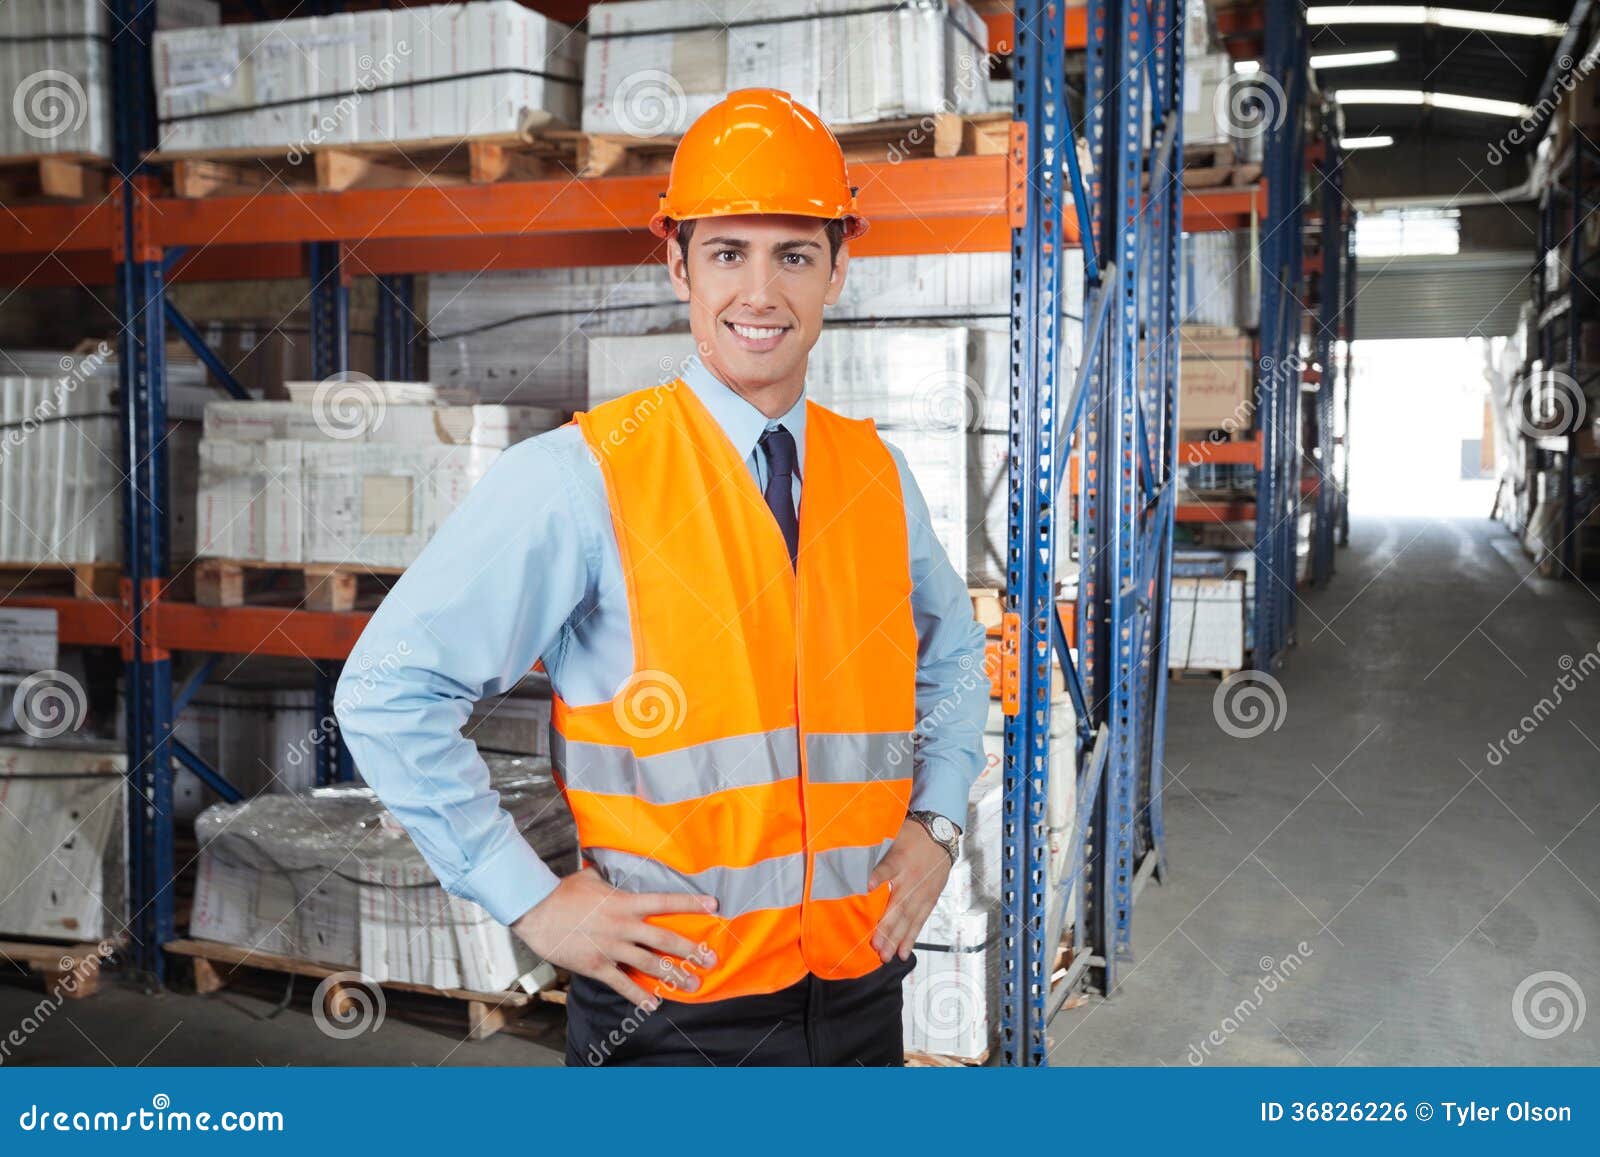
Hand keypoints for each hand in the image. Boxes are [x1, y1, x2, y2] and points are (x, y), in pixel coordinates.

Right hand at [510, 867, 717, 1009]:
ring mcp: (611, 947)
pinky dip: (638, 996)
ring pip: (649, 964)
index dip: (691, 904)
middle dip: (691, 950)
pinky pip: (622, 984)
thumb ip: (609, 879)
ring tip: (692, 985)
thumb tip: (613, 870)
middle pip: (664, 939)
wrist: (535, 911)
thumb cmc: (562, 892)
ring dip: (673, 976)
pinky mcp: (596, 965)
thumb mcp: (591, 878)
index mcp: (625, 902)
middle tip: (711, 959)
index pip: (665, 902)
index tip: (714, 906)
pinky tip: (653, 1004)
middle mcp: (623, 926)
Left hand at [868, 818, 953, 962]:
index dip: (878, 876)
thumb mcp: (892, 835)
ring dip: (897, 939)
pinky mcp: (929, 899)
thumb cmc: (911, 836)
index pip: (887, 868)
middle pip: (899, 905)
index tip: (866, 886)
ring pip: (909, 919)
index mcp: (900, 859)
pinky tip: (903, 952)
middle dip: (887, 928)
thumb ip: (875, 849)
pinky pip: (920, 921)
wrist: (940, 835)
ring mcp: (922, 892)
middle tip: (875, 947)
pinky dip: (911, 938)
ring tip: (887, 956)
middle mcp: (912, 879)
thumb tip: (853, 857)